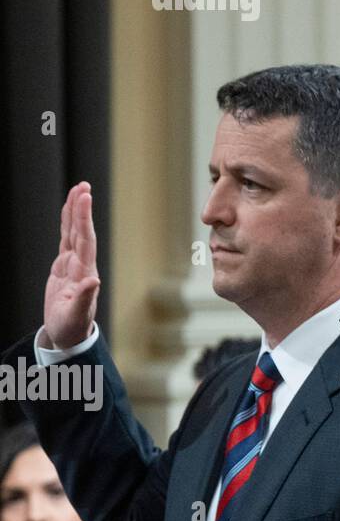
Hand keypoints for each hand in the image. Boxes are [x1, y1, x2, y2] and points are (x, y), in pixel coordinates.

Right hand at [44, 182, 99, 349]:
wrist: (69, 334)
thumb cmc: (72, 326)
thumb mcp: (75, 315)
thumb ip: (84, 297)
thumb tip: (94, 281)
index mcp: (84, 272)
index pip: (84, 240)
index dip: (84, 219)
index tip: (84, 199)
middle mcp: (81, 265)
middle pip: (80, 231)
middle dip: (81, 209)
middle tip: (83, 186)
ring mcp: (73, 264)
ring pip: (73, 233)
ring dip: (75, 213)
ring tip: (78, 190)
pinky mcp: (63, 267)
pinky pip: (65, 240)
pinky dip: (67, 225)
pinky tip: (68, 212)